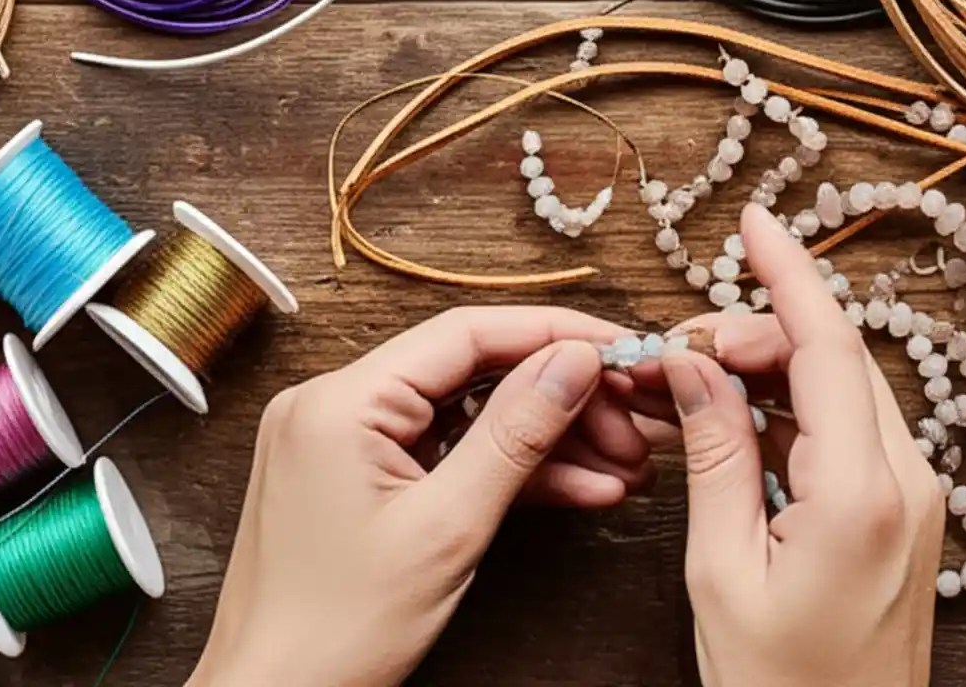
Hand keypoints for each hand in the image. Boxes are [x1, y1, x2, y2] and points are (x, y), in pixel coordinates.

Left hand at [186, 307, 655, 686]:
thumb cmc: (337, 630)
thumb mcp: (447, 527)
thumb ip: (516, 434)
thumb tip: (575, 363)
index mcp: (340, 402)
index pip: (466, 334)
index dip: (555, 334)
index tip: (621, 347)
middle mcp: (335, 405)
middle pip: (471, 371)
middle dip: (559, 398)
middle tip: (630, 425)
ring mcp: (346, 442)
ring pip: (467, 415)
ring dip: (545, 439)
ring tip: (621, 465)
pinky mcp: (360, 478)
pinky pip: (445, 454)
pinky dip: (506, 470)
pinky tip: (577, 486)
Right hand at [659, 206, 943, 686]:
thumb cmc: (778, 684)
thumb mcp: (721, 568)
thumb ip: (714, 454)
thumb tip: (692, 365)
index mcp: (861, 492)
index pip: (826, 346)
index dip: (788, 273)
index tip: (755, 221)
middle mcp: (904, 482)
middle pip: (829, 361)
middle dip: (750, 335)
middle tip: (670, 357)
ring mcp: (910, 497)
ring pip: (836, 392)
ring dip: (764, 374)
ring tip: (684, 388)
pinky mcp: (898, 513)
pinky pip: (843, 432)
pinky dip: (786, 413)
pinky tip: (731, 424)